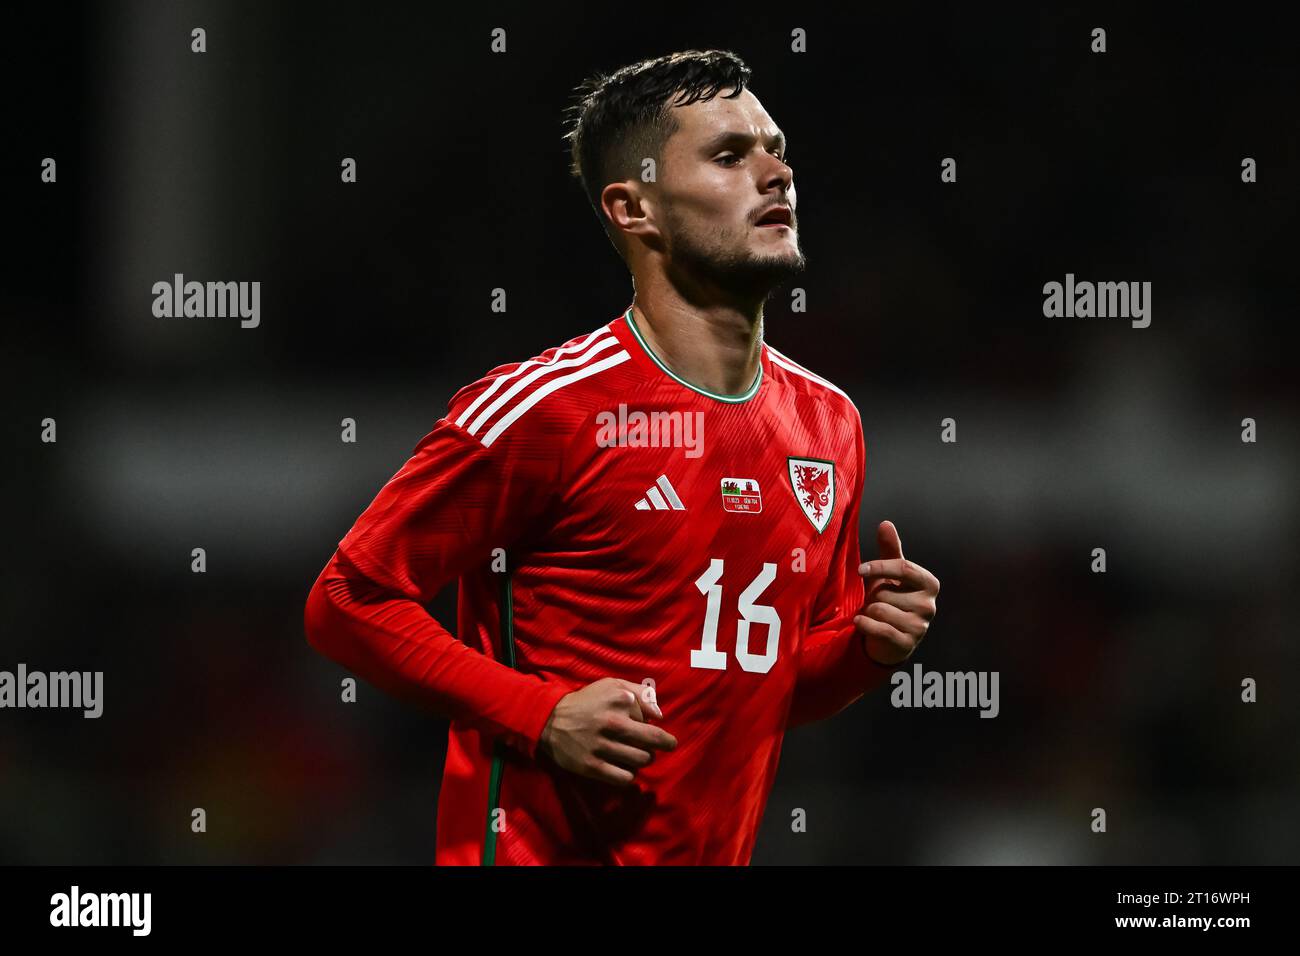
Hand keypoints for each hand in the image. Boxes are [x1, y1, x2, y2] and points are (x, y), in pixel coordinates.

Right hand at [538, 677, 677, 785]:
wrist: (549, 720)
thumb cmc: (587, 702)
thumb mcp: (612, 685)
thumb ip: (641, 693)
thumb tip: (660, 716)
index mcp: (620, 700)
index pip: (652, 718)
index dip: (653, 723)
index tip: (647, 724)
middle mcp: (612, 722)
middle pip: (653, 741)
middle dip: (665, 744)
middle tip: (666, 745)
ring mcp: (602, 746)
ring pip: (642, 760)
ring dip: (645, 759)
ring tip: (639, 755)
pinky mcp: (592, 766)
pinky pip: (625, 778)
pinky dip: (630, 775)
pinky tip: (625, 768)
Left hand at [854, 520, 939, 665]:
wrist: (889, 637)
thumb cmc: (891, 599)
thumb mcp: (889, 574)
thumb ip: (889, 549)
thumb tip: (886, 523)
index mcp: (929, 583)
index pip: (905, 568)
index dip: (881, 567)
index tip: (860, 569)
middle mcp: (929, 605)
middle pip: (887, 591)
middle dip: (874, 596)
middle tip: (878, 602)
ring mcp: (920, 626)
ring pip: (880, 610)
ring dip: (869, 611)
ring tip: (875, 614)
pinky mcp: (907, 644)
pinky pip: (879, 628)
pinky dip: (864, 624)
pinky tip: (861, 622)